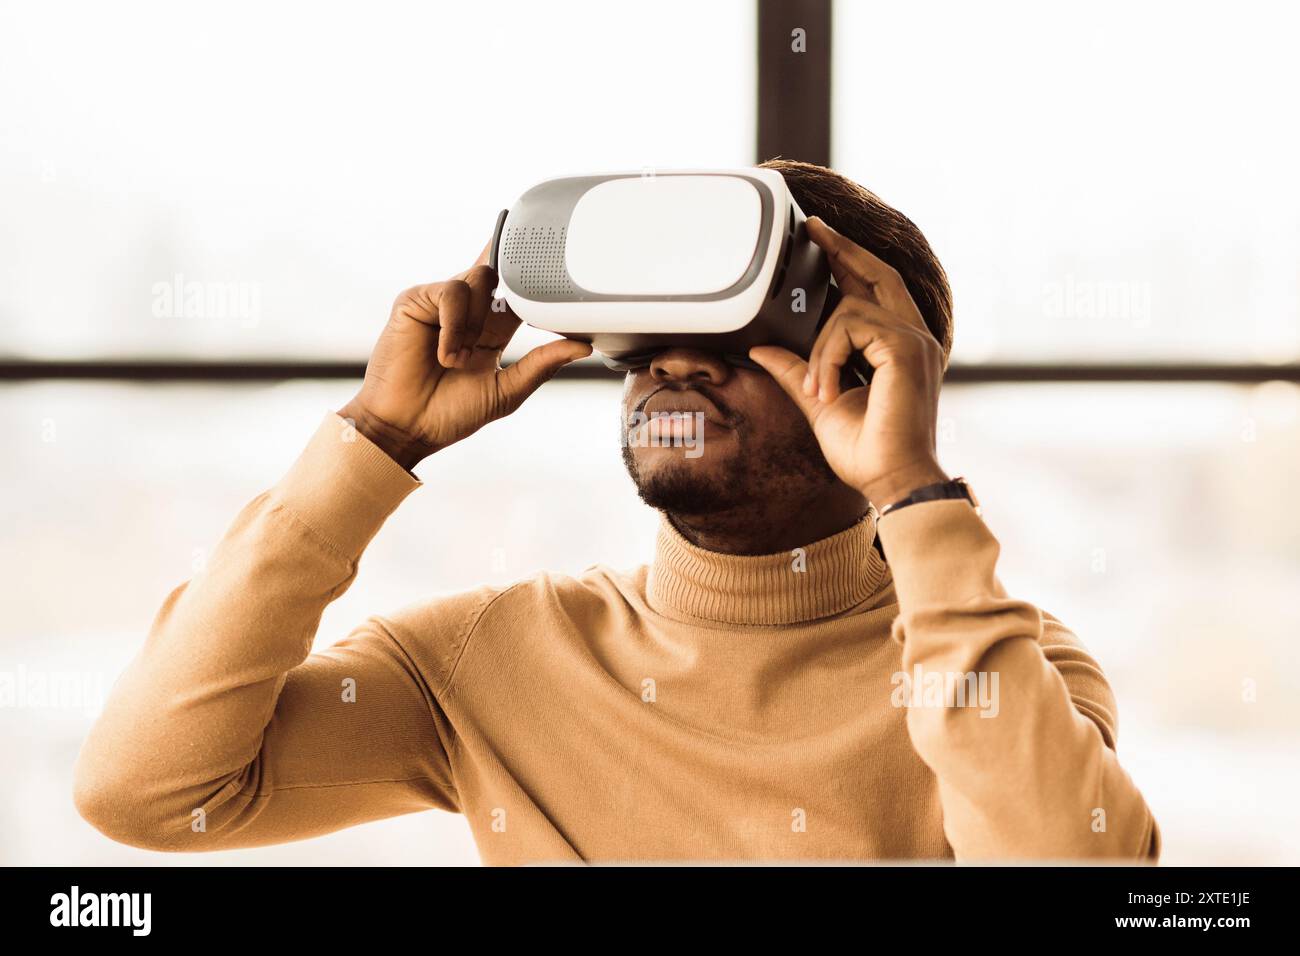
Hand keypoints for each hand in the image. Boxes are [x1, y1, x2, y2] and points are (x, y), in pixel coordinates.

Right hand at [338, 240, 591, 469]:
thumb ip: (541, 364)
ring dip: (477, 323)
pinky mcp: (414, 301)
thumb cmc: (448, 414)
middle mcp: (466, 314)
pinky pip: (451, 292)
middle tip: (507, 321)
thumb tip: (582, 346)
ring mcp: (439, 305)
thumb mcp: (506, 391)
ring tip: (459, 360)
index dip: (536, 283)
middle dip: (510, 289)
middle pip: (500, 275)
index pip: (519, 295)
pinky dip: (455, 325)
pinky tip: (446, 354)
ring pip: (479, 279)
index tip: (556, 271)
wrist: (405, 427)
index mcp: (490, 331)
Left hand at [749, 216, 947, 507]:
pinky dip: (827, 358)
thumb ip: (795, 371)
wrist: (893, 482)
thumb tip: (762, 347)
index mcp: (897, 349)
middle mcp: (912, 338)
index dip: (849, 261)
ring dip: (819, 349)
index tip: (819, 241)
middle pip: (877, 273)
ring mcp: (913, 341)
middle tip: (811, 228)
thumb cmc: (867, 453)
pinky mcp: (905, 349)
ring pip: (850, 308)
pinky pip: (850, 327)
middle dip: (842, 248)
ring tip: (817, 392)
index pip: (875, 291)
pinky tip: (827, 392)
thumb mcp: (819, 403)